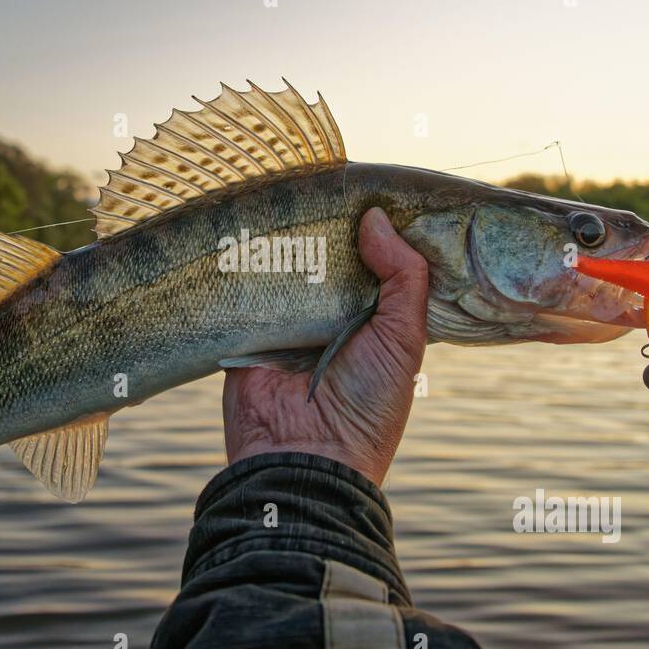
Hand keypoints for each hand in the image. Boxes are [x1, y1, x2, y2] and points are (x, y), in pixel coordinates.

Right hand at [222, 207, 428, 485]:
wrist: (303, 462)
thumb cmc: (367, 408)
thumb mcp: (403, 341)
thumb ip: (404, 279)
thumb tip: (376, 219)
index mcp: (373, 320)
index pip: (376, 262)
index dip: (380, 230)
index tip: (378, 190)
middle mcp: (330, 317)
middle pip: (329, 258)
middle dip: (329, 228)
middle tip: (329, 186)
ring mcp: (286, 321)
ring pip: (287, 265)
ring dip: (287, 240)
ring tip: (291, 199)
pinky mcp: (245, 327)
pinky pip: (244, 286)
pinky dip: (246, 261)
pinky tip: (252, 227)